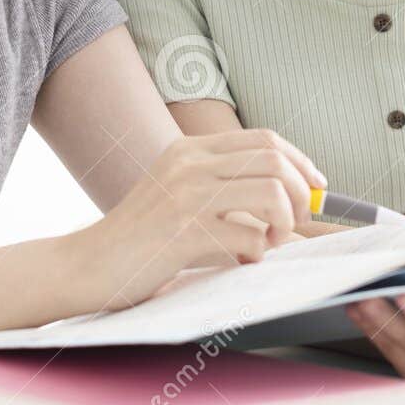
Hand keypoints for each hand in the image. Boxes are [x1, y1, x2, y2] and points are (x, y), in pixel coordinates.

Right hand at [82, 129, 325, 308]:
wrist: (86, 265)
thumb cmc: (139, 238)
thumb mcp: (179, 193)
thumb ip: (222, 187)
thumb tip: (289, 196)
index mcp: (190, 150)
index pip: (265, 139)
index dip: (302, 162)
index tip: (318, 187)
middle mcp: (189, 164)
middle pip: (274, 160)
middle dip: (302, 193)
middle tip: (298, 221)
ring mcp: (186, 196)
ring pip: (271, 193)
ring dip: (284, 223)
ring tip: (268, 242)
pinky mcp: (183, 233)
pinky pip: (249, 236)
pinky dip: (258, 253)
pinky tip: (241, 261)